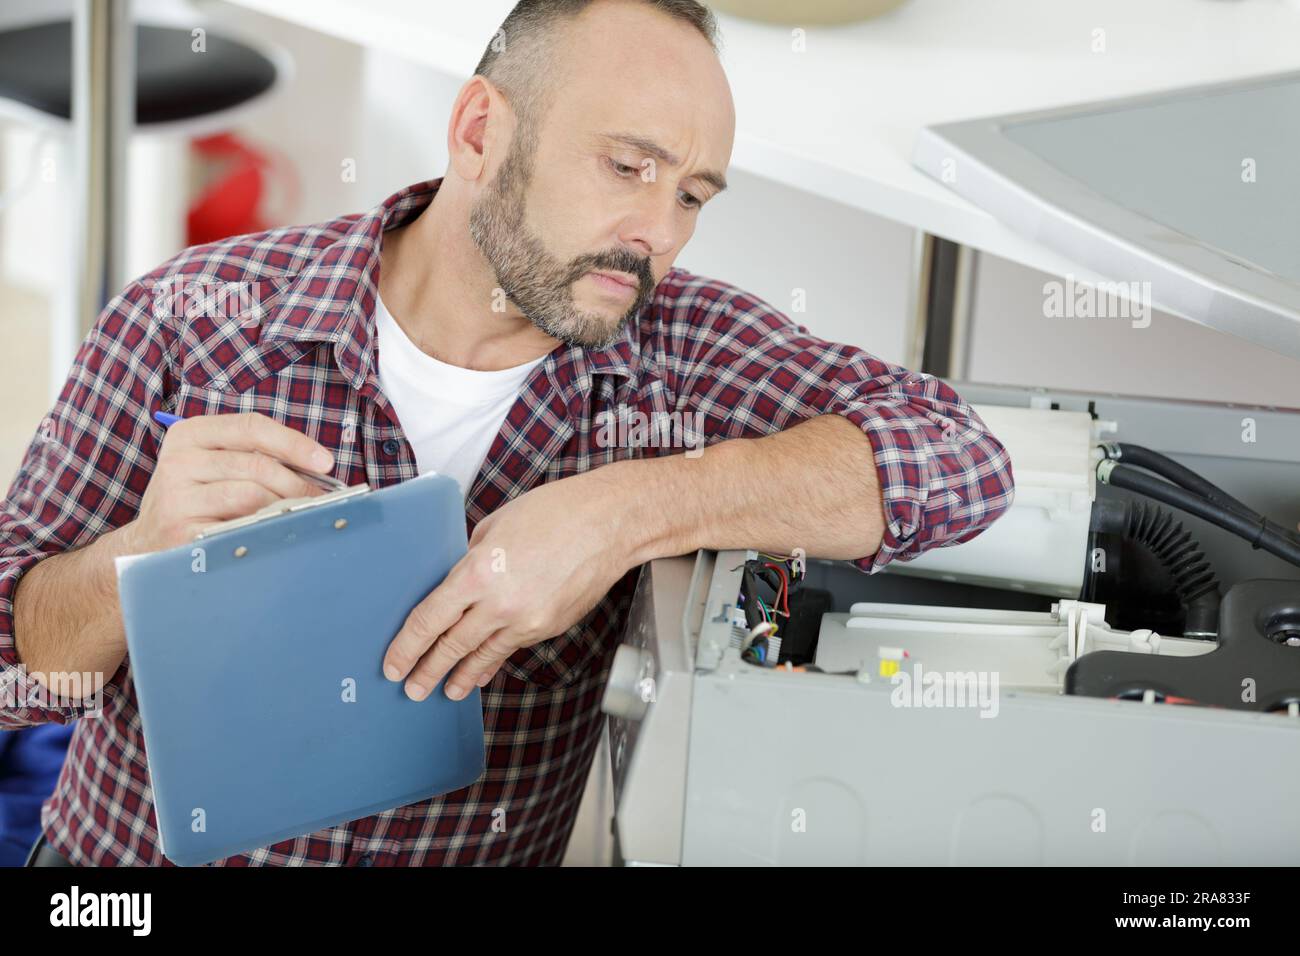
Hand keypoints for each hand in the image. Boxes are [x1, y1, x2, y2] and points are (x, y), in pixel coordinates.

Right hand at [118, 411, 335, 553]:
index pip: (252, 427)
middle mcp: (179, 461)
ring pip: (251, 495)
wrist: (146, 544)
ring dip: (285, 507)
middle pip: (257, 464)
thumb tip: (316, 467)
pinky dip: (264, 529)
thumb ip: (254, 455)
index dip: (294, 443)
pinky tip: (275, 533)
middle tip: (320, 499)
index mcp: (190, 434)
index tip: (325, 461)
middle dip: (298, 483)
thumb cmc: (195, 500)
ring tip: (299, 515)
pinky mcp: (182, 532)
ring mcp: (177, 497)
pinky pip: (239, 527)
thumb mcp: (213, 464)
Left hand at [381, 469, 636, 700]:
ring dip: (461, 676)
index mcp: (478, 572)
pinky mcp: (549, 627)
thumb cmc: (557, 512)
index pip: (430, 619)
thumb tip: (459, 578)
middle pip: (452, 646)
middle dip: (427, 670)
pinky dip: (493, 661)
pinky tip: (482, 671)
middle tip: (410, 688)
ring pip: (484, 655)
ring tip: (445, 691)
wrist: (610, 524)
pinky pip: (512, 648)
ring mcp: (528, 620)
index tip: (393, 662)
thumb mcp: (495, 525)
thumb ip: (471, 556)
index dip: (407, 646)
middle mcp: (500, 604)